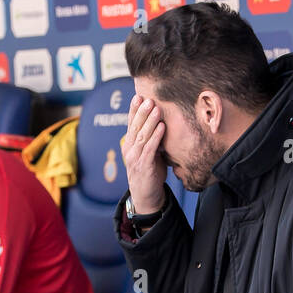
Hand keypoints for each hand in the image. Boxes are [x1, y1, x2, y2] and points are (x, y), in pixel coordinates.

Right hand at [123, 96, 168, 214]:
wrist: (146, 196)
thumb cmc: (150, 172)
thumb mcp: (148, 153)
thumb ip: (151, 139)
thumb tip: (160, 122)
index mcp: (129, 145)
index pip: (131, 124)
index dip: (134, 110)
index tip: (138, 96)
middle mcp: (129, 150)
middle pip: (135, 127)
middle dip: (142, 112)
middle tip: (148, 98)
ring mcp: (135, 158)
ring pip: (142, 136)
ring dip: (150, 121)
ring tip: (156, 108)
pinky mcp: (144, 166)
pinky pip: (150, 149)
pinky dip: (156, 137)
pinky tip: (162, 127)